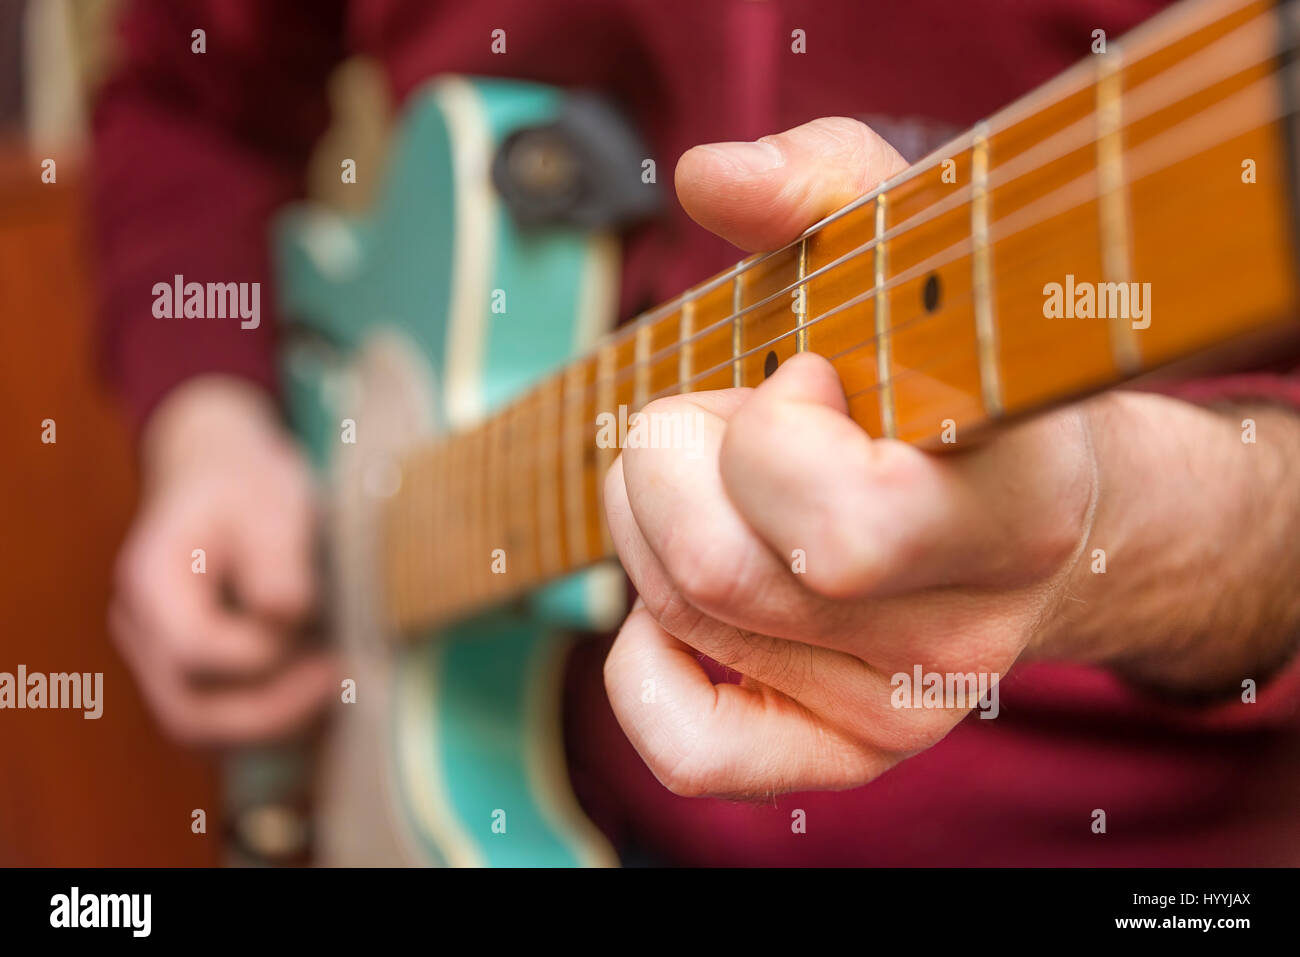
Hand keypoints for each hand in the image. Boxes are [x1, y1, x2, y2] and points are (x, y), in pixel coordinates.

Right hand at [110, 376, 335, 744]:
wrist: (218, 476)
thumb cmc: (246, 485)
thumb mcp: (271, 501)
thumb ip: (277, 557)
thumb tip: (286, 615)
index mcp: (150, 581)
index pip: (192, 651)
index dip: (260, 659)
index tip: (324, 647)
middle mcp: (141, 631)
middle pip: (188, 712)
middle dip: (270, 712)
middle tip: (338, 679)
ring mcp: (158, 659)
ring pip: (203, 728)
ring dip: (274, 721)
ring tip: (334, 682)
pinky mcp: (190, 674)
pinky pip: (222, 718)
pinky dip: (270, 715)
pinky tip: (320, 688)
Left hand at [601, 117, 1299, 797]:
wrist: (1038, 500)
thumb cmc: (950, 367)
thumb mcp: (916, 247)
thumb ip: (822, 182)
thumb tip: (708, 178)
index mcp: (1017, 503)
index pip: (845, 521)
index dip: (774, 430)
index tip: (805, 376)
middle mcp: (968, 628)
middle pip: (717, 567)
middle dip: (669, 457)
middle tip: (723, 419)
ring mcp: (905, 705)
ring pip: (684, 618)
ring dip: (650, 520)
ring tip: (718, 476)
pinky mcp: (846, 752)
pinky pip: (687, 745)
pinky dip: (645, 657)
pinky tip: (689, 599)